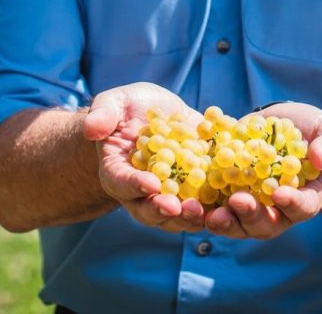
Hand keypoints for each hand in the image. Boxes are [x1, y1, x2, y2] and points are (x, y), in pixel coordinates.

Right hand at [84, 82, 205, 232]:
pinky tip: (228, 201)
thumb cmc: (126, 109)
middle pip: (149, 209)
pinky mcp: (194, 186)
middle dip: (164, 211)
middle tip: (179, 208)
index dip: (135, 185)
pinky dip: (216, 205)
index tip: (150, 184)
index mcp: (118, 172)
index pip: (122, 183)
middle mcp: (142, 191)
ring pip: (177, 214)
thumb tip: (92, 128)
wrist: (151, 114)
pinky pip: (203, 201)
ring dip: (190, 217)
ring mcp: (169, 193)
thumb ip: (103, 114)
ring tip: (204, 212)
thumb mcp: (113, 103)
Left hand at [203, 102, 321, 239]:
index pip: (301, 207)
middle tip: (238, 202)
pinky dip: (202, 203)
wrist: (289, 127)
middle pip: (264, 223)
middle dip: (250, 215)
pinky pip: (214, 202)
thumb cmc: (317, 134)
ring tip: (210, 214)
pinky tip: (189, 198)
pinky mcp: (228, 190)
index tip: (281, 195)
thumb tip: (318, 158)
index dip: (292, 204)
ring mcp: (250, 203)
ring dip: (223, 221)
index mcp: (305, 199)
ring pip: (236, 221)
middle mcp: (276, 210)